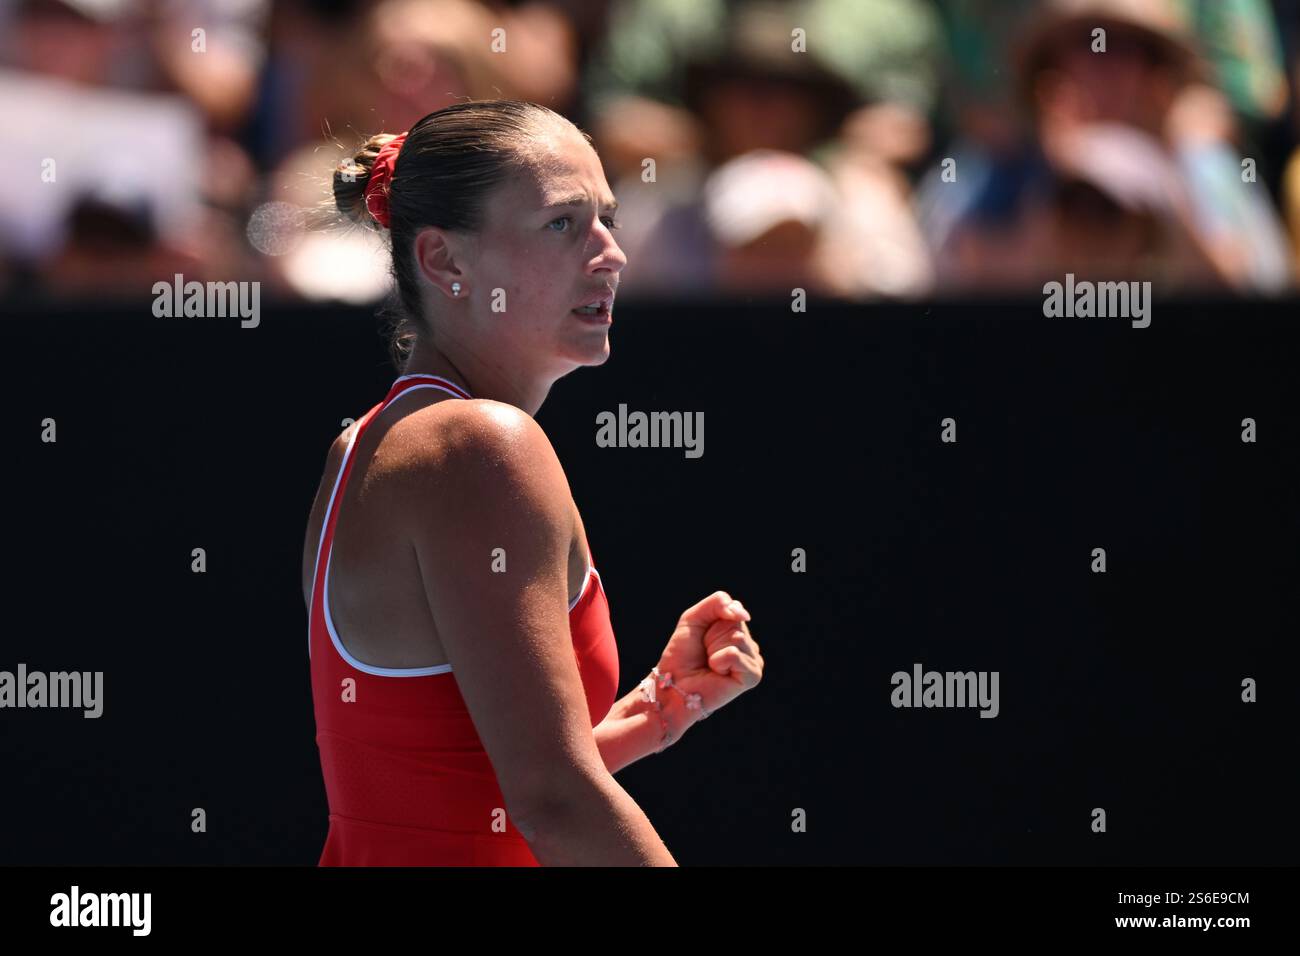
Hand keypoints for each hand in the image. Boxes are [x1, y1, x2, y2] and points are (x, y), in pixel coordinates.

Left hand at [655, 591, 762, 723]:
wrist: (673, 684)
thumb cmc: (683, 654)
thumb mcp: (694, 618)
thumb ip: (717, 603)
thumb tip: (745, 615)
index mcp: (739, 631)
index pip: (734, 608)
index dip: (711, 621)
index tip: (703, 639)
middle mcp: (750, 645)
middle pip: (736, 623)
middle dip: (712, 636)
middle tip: (705, 654)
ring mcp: (754, 661)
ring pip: (736, 637)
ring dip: (714, 650)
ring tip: (710, 664)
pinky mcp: (753, 676)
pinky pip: (735, 654)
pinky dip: (718, 661)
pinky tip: (716, 673)